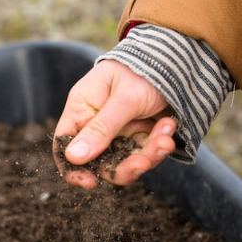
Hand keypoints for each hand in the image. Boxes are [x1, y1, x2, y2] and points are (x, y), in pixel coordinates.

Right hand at [53, 59, 176, 188]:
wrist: (176, 58)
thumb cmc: (142, 70)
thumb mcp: (124, 99)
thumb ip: (101, 128)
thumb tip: (73, 157)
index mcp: (82, 108)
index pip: (65, 145)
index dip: (73, 168)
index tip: (90, 183)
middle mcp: (97, 123)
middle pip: (101, 161)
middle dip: (124, 166)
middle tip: (144, 162)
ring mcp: (120, 131)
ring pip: (127, 160)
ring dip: (149, 154)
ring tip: (166, 140)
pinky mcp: (140, 134)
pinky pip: (146, 152)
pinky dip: (160, 143)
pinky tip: (169, 126)